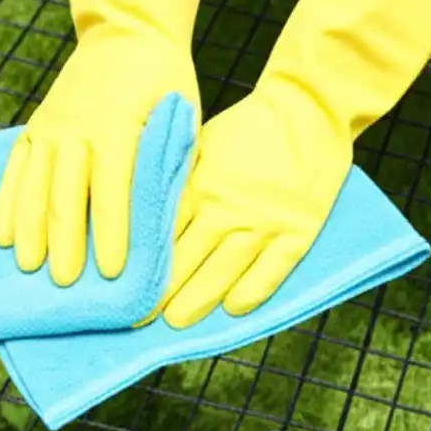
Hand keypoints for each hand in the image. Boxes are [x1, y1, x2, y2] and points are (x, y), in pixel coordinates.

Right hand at [0, 29, 199, 286]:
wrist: (127, 33)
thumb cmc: (166, 86)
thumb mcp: (181, 121)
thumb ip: (169, 168)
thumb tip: (161, 227)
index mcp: (120, 130)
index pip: (114, 191)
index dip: (112, 232)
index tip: (113, 272)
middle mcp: (78, 131)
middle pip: (66, 195)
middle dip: (65, 242)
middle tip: (65, 284)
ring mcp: (50, 129)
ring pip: (34, 186)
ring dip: (29, 229)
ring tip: (28, 267)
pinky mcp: (34, 129)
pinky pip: (14, 171)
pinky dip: (6, 203)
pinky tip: (1, 236)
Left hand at [158, 93, 351, 327]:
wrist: (310, 107)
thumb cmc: (247, 128)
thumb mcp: (200, 145)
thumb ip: (175, 180)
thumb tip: (141, 214)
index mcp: (198, 186)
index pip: (160, 235)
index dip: (140, 265)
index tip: (121, 288)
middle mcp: (227, 208)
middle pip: (185, 261)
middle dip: (159, 294)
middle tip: (137, 319)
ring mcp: (264, 222)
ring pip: (223, 272)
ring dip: (197, 301)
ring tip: (176, 323)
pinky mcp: (299, 230)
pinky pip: (272, 271)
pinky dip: (252, 293)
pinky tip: (233, 310)